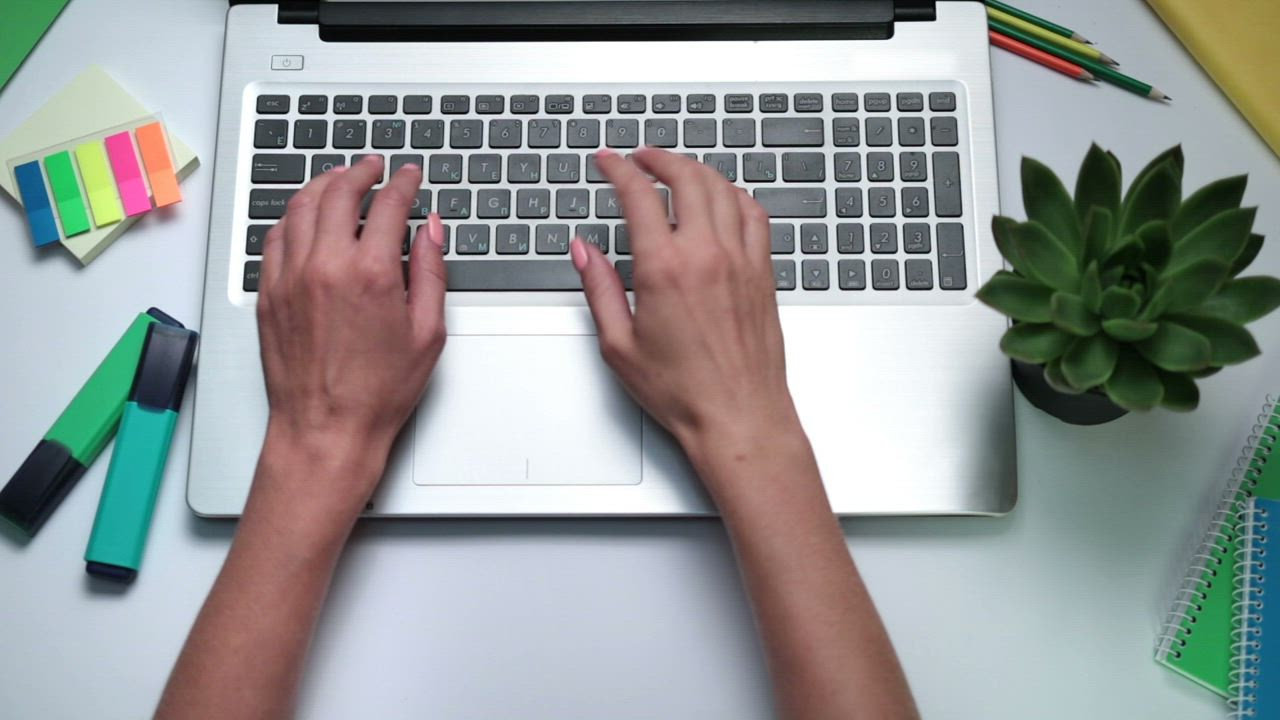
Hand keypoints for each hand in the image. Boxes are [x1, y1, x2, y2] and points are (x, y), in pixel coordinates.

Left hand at [256, 156, 447, 501]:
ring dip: (323, 185)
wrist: (326, 429)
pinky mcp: (268, 294)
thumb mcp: (427, 333)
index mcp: (370, 274)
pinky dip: (294, 216)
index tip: (409, 177)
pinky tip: (306, 216)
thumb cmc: (377, 393)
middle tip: (373, 167)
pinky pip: (275, 236)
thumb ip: (429, 272)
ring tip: (339, 180)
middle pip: (338, 193)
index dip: (403, 183)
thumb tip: (430, 230)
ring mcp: (290, 278)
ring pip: (301, 207)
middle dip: (360, 172)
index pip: (387, 205)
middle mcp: (325, 267)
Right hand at [572, 147, 799, 468]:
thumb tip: (584, 251)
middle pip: (686, 177)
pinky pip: (754, 214)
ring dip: (696, 170)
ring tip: (676, 170)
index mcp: (665, 269)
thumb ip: (599, 289)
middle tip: (641, 158)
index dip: (619, 169)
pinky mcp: (763, 272)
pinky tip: (723, 198)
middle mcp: (708, 255)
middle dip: (658, 158)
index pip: (639, 194)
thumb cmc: (684, 392)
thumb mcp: (619, 345)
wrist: (739, 417)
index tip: (607, 161)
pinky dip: (735, 195)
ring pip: (722, 188)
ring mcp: (741, 260)